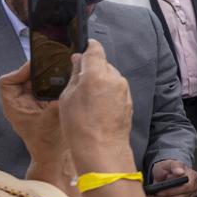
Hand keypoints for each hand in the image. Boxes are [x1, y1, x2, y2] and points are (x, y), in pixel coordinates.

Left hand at [0, 60, 67, 163]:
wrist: (56, 157)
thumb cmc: (48, 143)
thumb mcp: (52, 119)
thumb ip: (57, 100)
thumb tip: (68, 83)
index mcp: (13, 105)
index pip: (7, 81)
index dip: (19, 72)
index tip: (34, 68)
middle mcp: (20, 102)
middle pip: (23, 78)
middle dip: (37, 72)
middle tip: (52, 67)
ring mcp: (32, 103)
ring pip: (36, 81)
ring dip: (48, 78)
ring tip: (60, 75)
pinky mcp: (44, 103)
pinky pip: (47, 88)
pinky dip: (55, 84)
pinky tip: (65, 84)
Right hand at [54, 40, 134, 167]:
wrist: (102, 149)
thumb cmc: (80, 126)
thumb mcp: (67, 97)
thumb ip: (74, 75)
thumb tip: (78, 61)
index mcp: (97, 73)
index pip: (95, 49)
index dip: (88, 46)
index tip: (83, 47)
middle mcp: (115, 79)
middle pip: (103, 64)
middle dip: (92, 68)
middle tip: (78, 81)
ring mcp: (124, 91)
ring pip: (110, 77)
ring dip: (100, 82)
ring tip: (87, 99)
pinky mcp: (128, 102)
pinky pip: (116, 90)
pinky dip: (107, 93)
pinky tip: (97, 107)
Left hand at [147, 160, 196, 196]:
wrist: (167, 174)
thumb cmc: (168, 168)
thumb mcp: (169, 163)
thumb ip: (174, 166)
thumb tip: (180, 171)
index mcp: (193, 176)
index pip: (185, 187)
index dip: (172, 191)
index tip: (158, 192)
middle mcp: (194, 187)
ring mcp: (190, 196)